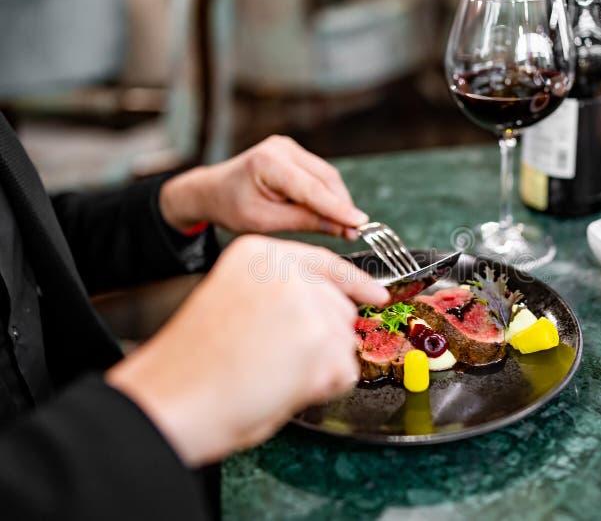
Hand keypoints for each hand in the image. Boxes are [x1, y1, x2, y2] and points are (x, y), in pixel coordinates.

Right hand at [106, 236, 388, 466]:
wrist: (173, 397)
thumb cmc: (193, 363)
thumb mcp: (233, 300)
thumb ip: (279, 294)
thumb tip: (325, 312)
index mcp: (258, 254)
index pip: (324, 263)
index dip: (354, 283)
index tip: (376, 294)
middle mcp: (286, 271)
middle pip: (339, 306)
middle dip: (323, 339)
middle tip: (278, 362)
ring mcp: (308, 304)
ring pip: (344, 341)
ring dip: (319, 366)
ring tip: (271, 374)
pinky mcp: (322, 342)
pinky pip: (345, 372)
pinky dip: (322, 388)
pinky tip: (281, 386)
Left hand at [160, 135, 366, 238]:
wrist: (213, 190)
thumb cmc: (231, 207)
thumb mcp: (264, 221)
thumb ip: (303, 221)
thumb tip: (340, 227)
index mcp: (268, 162)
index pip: (311, 188)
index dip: (337, 207)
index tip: (360, 223)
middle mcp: (281, 148)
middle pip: (324, 179)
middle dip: (342, 206)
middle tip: (355, 232)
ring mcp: (289, 148)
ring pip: (326, 177)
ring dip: (338, 201)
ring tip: (347, 228)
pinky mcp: (295, 155)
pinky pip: (319, 176)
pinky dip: (328, 195)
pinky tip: (333, 214)